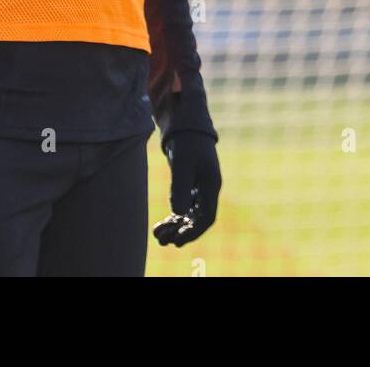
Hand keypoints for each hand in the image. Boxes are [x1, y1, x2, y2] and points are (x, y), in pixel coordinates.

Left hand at [153, 131, 220, 245]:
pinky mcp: (189, 187)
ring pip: (189, 216)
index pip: (207, 217)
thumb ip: (180, 188)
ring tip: (158, 236)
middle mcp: (208, 190)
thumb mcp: (181, 164)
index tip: (178, 241)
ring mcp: (199, 189)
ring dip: (175, 227)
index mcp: (212, 185)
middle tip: (163, 241)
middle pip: (197, 220)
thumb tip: (179, 214)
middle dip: (181, 232)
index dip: (193, 231)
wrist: (186, 127)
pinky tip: (160, 226)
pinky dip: (172, 218)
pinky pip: (183, 208)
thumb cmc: (186, 143)